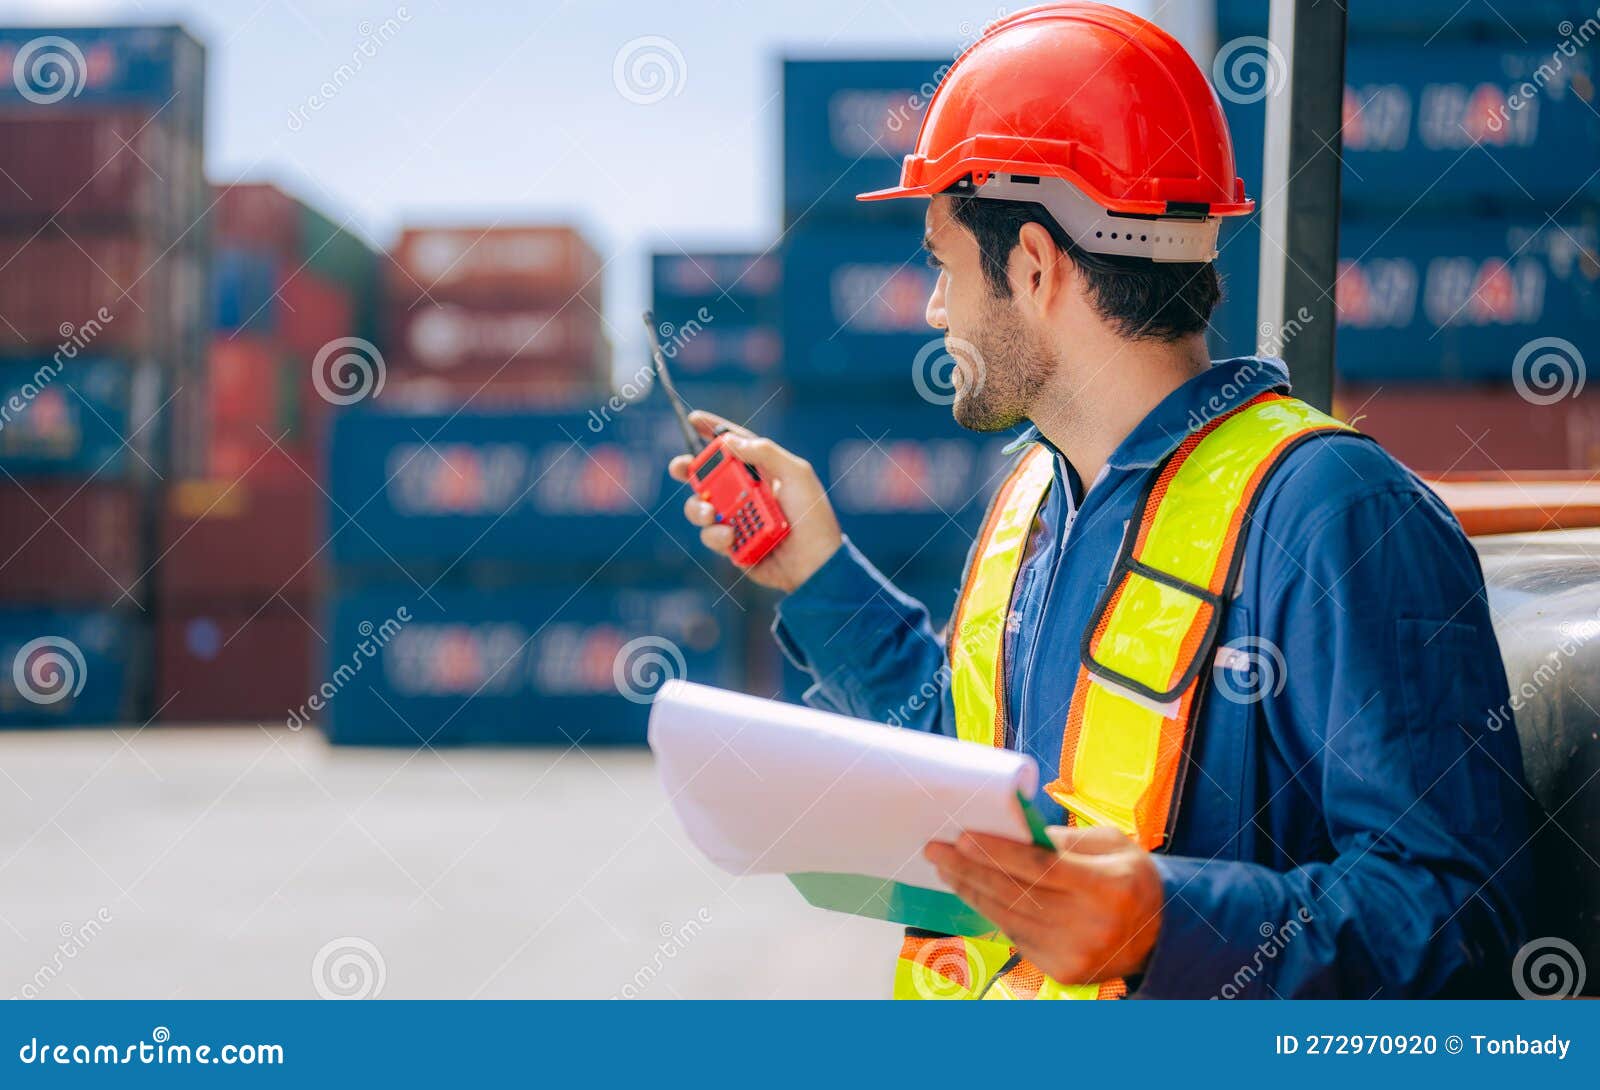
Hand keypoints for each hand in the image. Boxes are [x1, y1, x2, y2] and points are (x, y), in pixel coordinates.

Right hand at [670, 411, 842, 593]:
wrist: (816, 563)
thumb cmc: (812, 517)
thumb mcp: (796, 475)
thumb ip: (765, 452)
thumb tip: (729, 440)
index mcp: (763, 472)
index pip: (735, 445)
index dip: (713, 431)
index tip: (693, 419)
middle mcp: (746, 493)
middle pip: (708, 475)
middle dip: (689, 469)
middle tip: (679, 468)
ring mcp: (737, 519)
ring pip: (701, 507)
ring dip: (697, 507)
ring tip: (709, 513)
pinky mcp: (733, 545)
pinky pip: (711, 536)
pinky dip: (716, 535)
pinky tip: (730, 537)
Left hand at [924, 824, 1163, 984]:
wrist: (1159, 933)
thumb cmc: (1128, 876)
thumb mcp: (1109, 844)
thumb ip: (1062, 838)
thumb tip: (1007, 829)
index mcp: (1107, 887)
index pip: (1039, 868)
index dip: (996, 852)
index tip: (960, 836)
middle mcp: (1091, 926)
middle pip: (1015, 894)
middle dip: (968, 869)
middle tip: (936, 849)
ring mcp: (1075, 954)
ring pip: (1008, 918)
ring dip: (970, 891)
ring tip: (946, 869)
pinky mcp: (1063, 972)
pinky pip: (1016, 937)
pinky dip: (989, 913)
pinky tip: (971, 893)